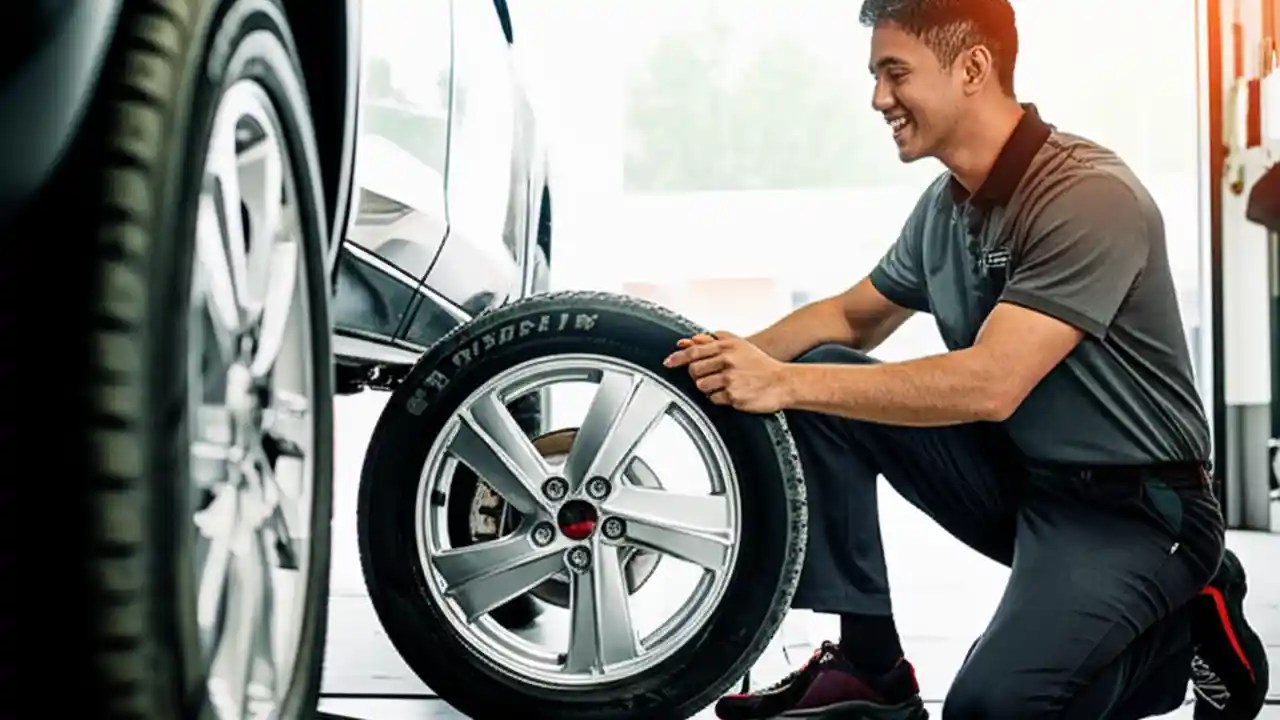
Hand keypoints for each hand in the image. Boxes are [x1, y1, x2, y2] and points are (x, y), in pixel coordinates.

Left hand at [663, 331, 789, 412]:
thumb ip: (714, 340)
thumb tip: (690, 340)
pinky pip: (713, 399)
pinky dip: (719, 398)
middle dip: (697, 375)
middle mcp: (728, 361)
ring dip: (708, 387)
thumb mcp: (739, 345)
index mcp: (728, 346)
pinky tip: (731, 393)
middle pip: (694, 370)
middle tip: (709, 376)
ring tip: (723, 385)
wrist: (783, 382)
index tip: (668, 362)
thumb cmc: (760, 365)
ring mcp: (730, 379)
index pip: (695, 351)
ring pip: (701, 385)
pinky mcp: (733, 396)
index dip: (678, 357)